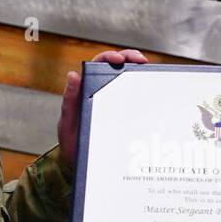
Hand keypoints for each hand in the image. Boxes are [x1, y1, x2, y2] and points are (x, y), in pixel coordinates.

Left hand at [59, 48, 148, 171]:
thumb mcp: (67, 122)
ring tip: (149, 71)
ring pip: (127, 81)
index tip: (119, 58)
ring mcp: (112, 103)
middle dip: (130, 58)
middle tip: (141, 61)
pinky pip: (134, 101)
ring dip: (139, 73)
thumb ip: (69, 100)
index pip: (98, 64)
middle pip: (117, 67)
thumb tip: (72, 75)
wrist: (80, 165)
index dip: (110, 56)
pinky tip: (152, 92)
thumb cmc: (71, 143)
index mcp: (86, 89)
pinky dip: (144, 93)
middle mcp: (100, 92)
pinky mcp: (122, 115)